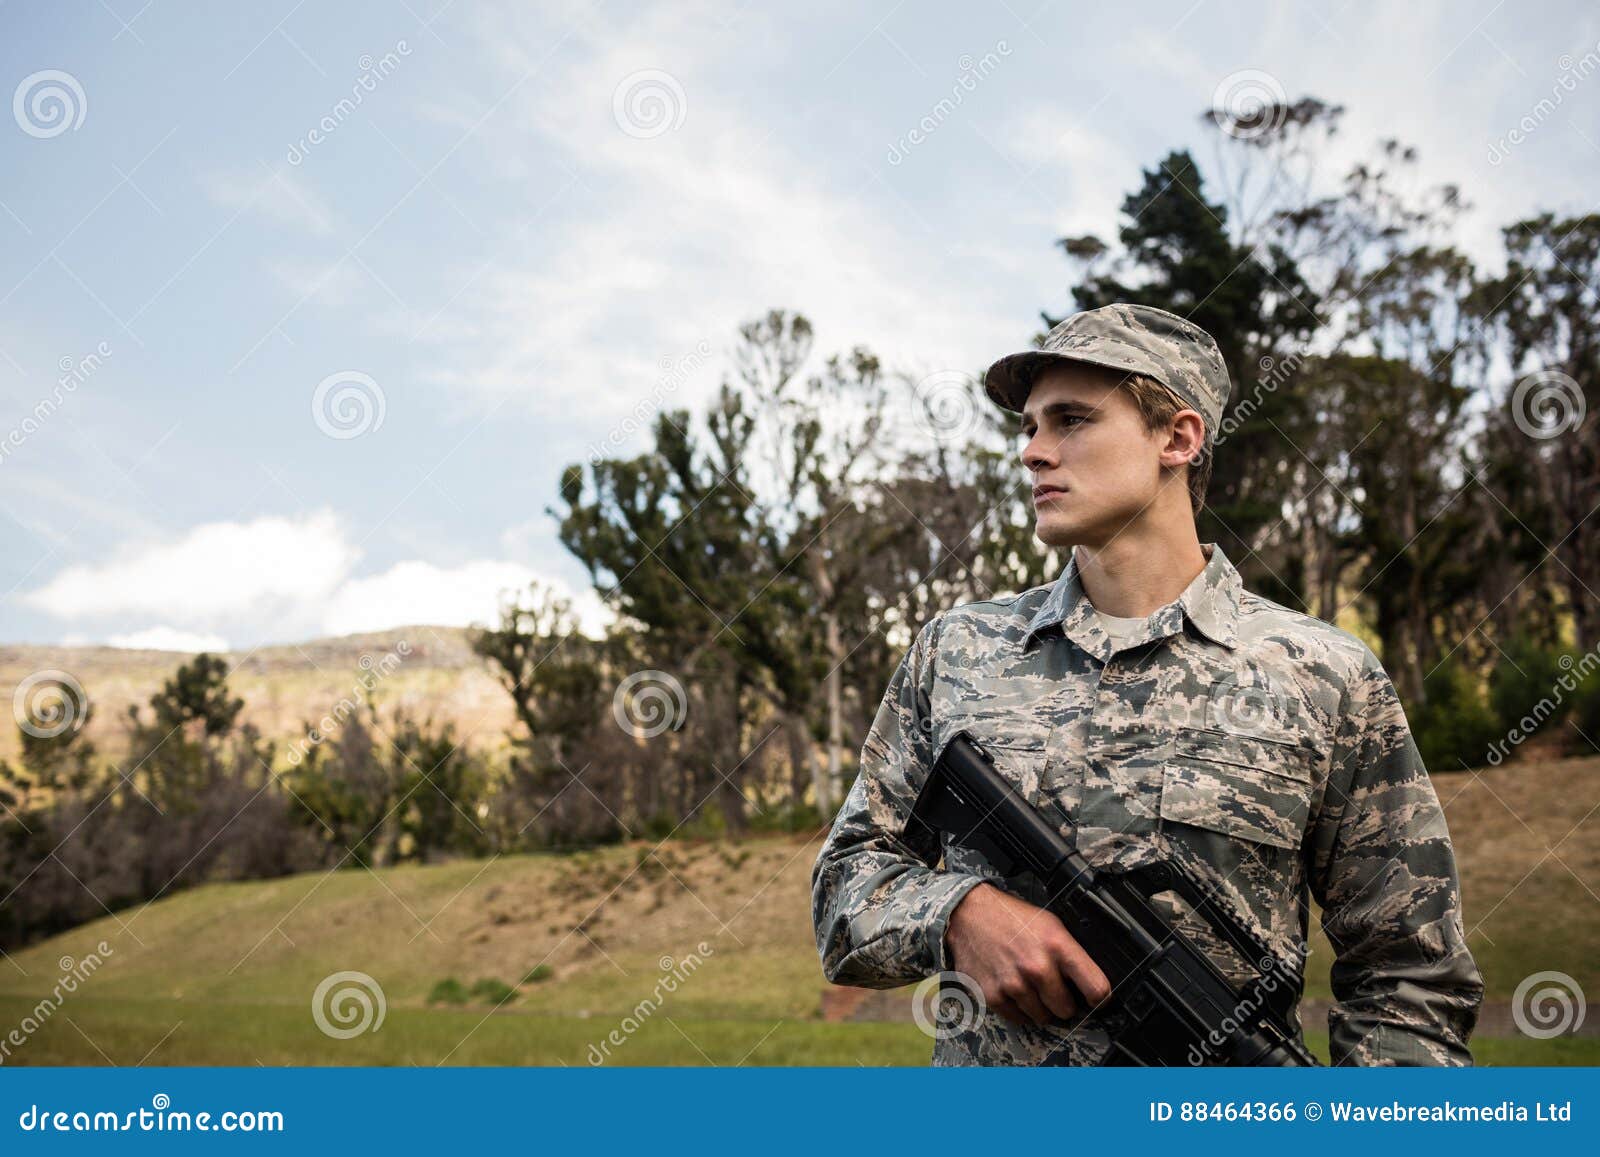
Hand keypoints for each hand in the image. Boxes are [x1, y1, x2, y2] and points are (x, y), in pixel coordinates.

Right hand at [944, 882, 1112, 1026]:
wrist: (970, 914)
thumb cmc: (1012, 919)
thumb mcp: (1051, 925)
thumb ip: (1071, 954)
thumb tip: (1090, 986)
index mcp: (1058, 946)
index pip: (1096, 989)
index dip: (1099, 998)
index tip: (1095, 1000)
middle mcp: (1037, 967)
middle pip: (1068, 1010)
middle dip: (1063, 1002)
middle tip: (1053, 987)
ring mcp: (1014, 984)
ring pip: (1043, 1017)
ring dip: (1040, 1006)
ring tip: (1029, 984)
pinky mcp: (994, 996)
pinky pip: (1019, 1019)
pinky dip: (1019, 1009)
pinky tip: (1014, 988)